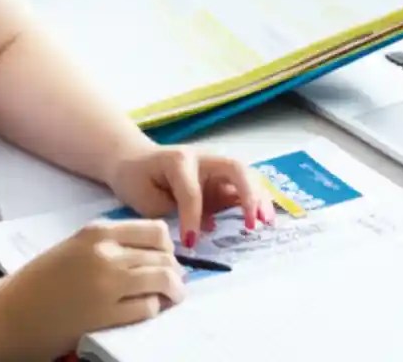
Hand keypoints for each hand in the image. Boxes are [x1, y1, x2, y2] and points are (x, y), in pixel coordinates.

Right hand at [0, 219, 185, 358]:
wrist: (6, 314)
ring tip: (170, 297)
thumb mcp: (75, 248)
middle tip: (173, 282)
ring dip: (172, 291)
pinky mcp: (105, 315)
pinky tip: (146, 311)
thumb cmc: (39, 282)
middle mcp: (106, 253)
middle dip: (174, 271)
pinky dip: (153, 309)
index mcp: (97, 232)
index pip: (156, 230)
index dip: (167, 247)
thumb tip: (154, 254)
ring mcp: (107, 284)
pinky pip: (148, 308)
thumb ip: (111, 246)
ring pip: (163, 280)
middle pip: (164, 256)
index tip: (166, 258)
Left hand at [105, 145, 275, 248]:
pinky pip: (245, 188)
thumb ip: (170, 214)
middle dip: (248, 196)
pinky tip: (263, 220)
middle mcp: (205, 159)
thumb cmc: (137, 180)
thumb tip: (195, 235)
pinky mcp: (223, 179)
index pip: (192, 192)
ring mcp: (217, 167)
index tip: (191, 243)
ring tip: (267, 222)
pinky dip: (257, 202)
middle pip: (235, 170)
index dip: (193, 218)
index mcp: (180, 161)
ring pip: (247, 176)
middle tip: (253, 223)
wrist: (135, 160)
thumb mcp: (145, 199)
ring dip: (260, 199)